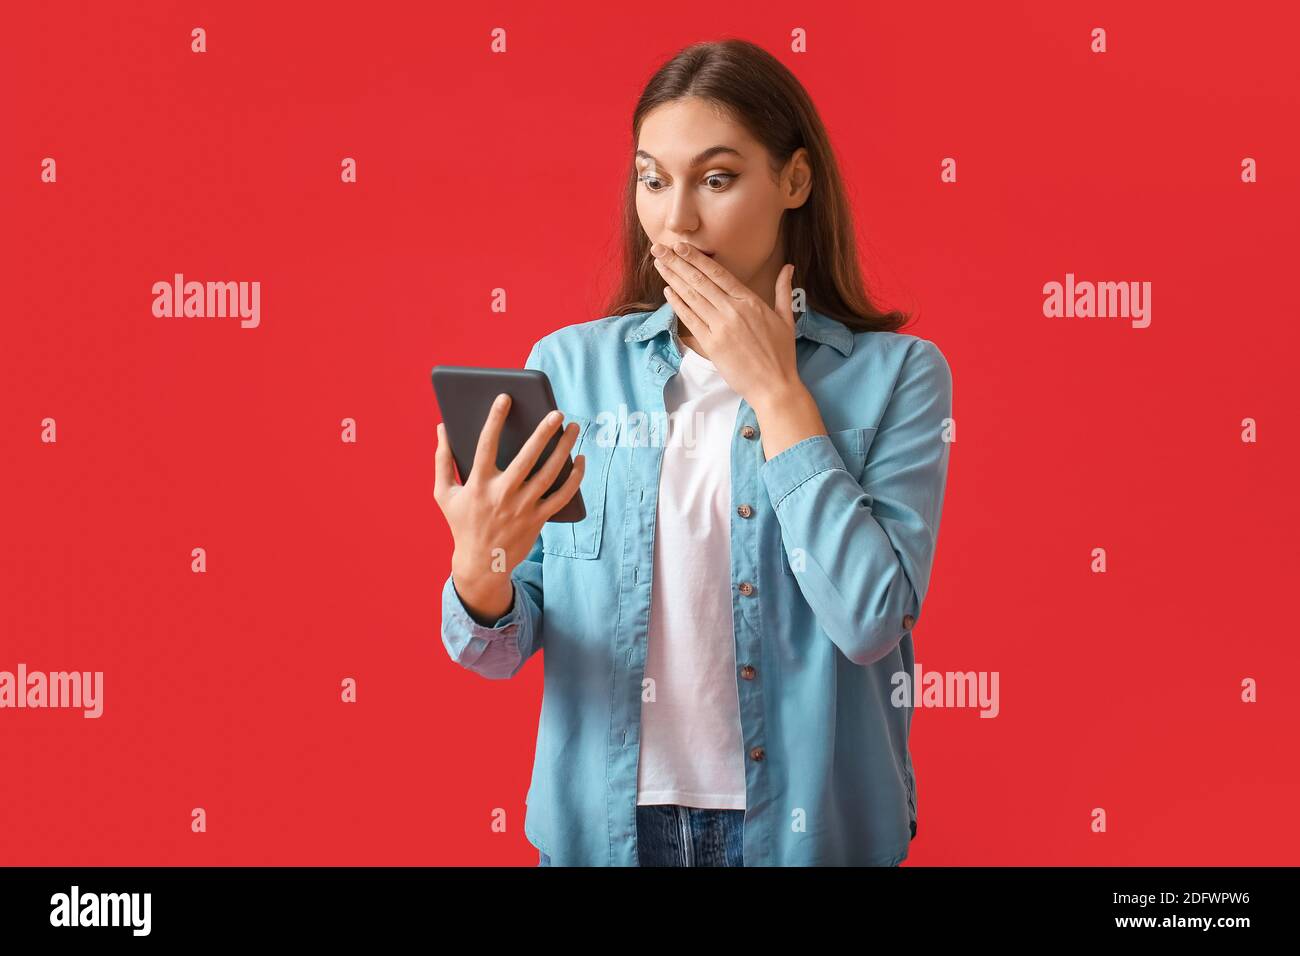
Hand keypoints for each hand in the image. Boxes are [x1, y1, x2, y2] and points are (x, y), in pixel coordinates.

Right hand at [434, 394, 585, 618]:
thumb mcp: (444, 494)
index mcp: (477, 484)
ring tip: (573, 428)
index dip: (494, 419)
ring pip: (550, 473)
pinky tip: (581, 460)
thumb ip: (442, 459)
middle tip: (557, 412)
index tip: (505, 397)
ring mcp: (523, 507)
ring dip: (564, 448)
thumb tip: (442, 427)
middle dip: (543, 432)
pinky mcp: (538, 519)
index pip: (486, 444)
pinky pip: (562, 495)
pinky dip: (575, 477)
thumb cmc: (462, 523)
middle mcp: (502, 494)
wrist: (482, 564)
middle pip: (527, 457)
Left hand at [650, 240, 804, 410]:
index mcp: (750, 301)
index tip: (681, 246)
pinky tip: (667, 291)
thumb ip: (783, 290)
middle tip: (659, 248)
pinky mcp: (711, 345)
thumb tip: (788, 267)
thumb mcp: (786, 318)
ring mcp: (720, 327)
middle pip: (700, 281)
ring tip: (658, 263)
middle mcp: (733, 310)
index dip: (697, 259)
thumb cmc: (781, 354)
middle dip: (677, 262)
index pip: (718, 273)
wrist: (774, 386)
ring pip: (692, 297)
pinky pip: (690, 320)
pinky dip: (677, 304)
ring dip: (673, 278)